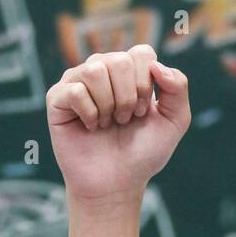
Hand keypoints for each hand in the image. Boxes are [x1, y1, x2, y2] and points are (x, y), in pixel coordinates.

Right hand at [46, 45, 190, 202]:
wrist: (117, 183)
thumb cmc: (143, 152)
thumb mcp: (174, 120)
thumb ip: (178, 87)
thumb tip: (157, 65)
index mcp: (129, 70)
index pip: (141, 53)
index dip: (146, 85)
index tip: (143, 112)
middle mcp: (102, 69)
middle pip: (119, 60)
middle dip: (128, 97)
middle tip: (124, 120)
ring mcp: (77, 81)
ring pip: (94, 70)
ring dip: (108, 104)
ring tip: (107, 123)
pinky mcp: (57, 99)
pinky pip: (75, 90)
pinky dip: (89, 113)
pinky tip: (90, 127)